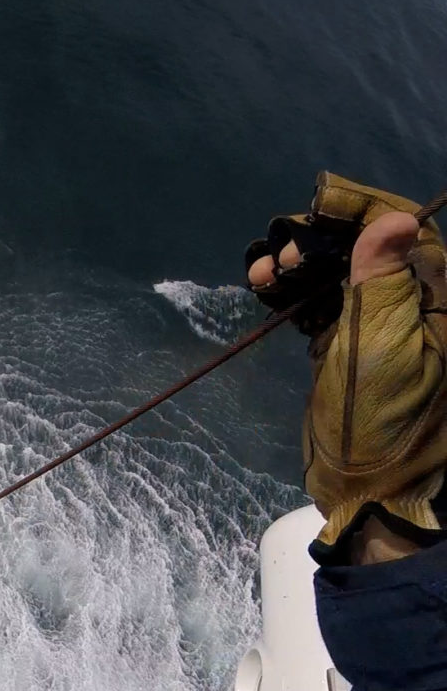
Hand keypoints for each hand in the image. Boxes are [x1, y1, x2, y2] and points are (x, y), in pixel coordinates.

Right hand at [248, 174, 446, 563]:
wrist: (366, 485)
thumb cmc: (379, 419)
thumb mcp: (381, 346)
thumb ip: (384, 281)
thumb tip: (392, 220)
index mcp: (438, 299)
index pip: (406, 227)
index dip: (360, 208)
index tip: (314, 205)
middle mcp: (415, 301)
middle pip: (366, 240)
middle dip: (317, 236)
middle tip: (278, 255)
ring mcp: (382, 321)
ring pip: (337, 266)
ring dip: (295, 261)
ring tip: (261, 275)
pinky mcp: (350, 339)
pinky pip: (322, 296)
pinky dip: (291, 288)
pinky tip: (264, 289)